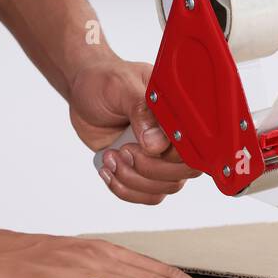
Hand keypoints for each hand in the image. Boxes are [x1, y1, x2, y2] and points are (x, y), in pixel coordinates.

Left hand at [68, 57, 201, 203]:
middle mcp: (175, 140)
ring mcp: (159, 158)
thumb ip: (142, 112)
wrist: (84, 91)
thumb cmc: (107, 81)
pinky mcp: (140, 171)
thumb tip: (157, 144)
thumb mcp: (122, 88)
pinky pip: (144, 195)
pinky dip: (123, 188)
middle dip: (147, 170)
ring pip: (161, 190)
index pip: (193, 149)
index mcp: (180, 117)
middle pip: (181, 175)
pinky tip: (106, 168)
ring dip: (131, 180)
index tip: (143, 146)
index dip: (170, 156)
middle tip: (123, 151)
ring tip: (110, 157)